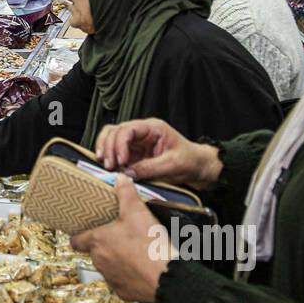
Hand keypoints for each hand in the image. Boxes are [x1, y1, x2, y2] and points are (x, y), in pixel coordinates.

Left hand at [71, 178, 172, 302]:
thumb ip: (126, 193)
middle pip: (96, 253)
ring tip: (135, 253)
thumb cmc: (148, 244)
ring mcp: (111, 279)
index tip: (84, 232)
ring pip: (109, 268)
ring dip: (118, 261)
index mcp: (98, 241)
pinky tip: (143, 269)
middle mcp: (99, 262)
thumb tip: (120, 179)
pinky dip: (130, 277)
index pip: (76, 241)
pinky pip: (123, 283)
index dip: (80, 235)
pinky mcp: (123, 293)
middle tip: (121, 237)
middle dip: (106, 246)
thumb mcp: (137, 211)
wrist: (166, 277)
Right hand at [95, 118, 220, 190]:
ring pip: (111, 137)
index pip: (127, 129)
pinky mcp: (133, 153)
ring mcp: (136, 142)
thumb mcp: (171, 165)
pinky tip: (109, 166)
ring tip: (106, 165)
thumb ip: (148, 168)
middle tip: (110, 166)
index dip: (119, 144)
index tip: (120, 161)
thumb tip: (127, 174)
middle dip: (109, 147)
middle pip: (115, 131)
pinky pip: (115, 150)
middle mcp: (142, 131)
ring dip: (106, 150)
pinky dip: (109, 156)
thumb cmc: (189, 161)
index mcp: (153, 128)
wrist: (198, 167)